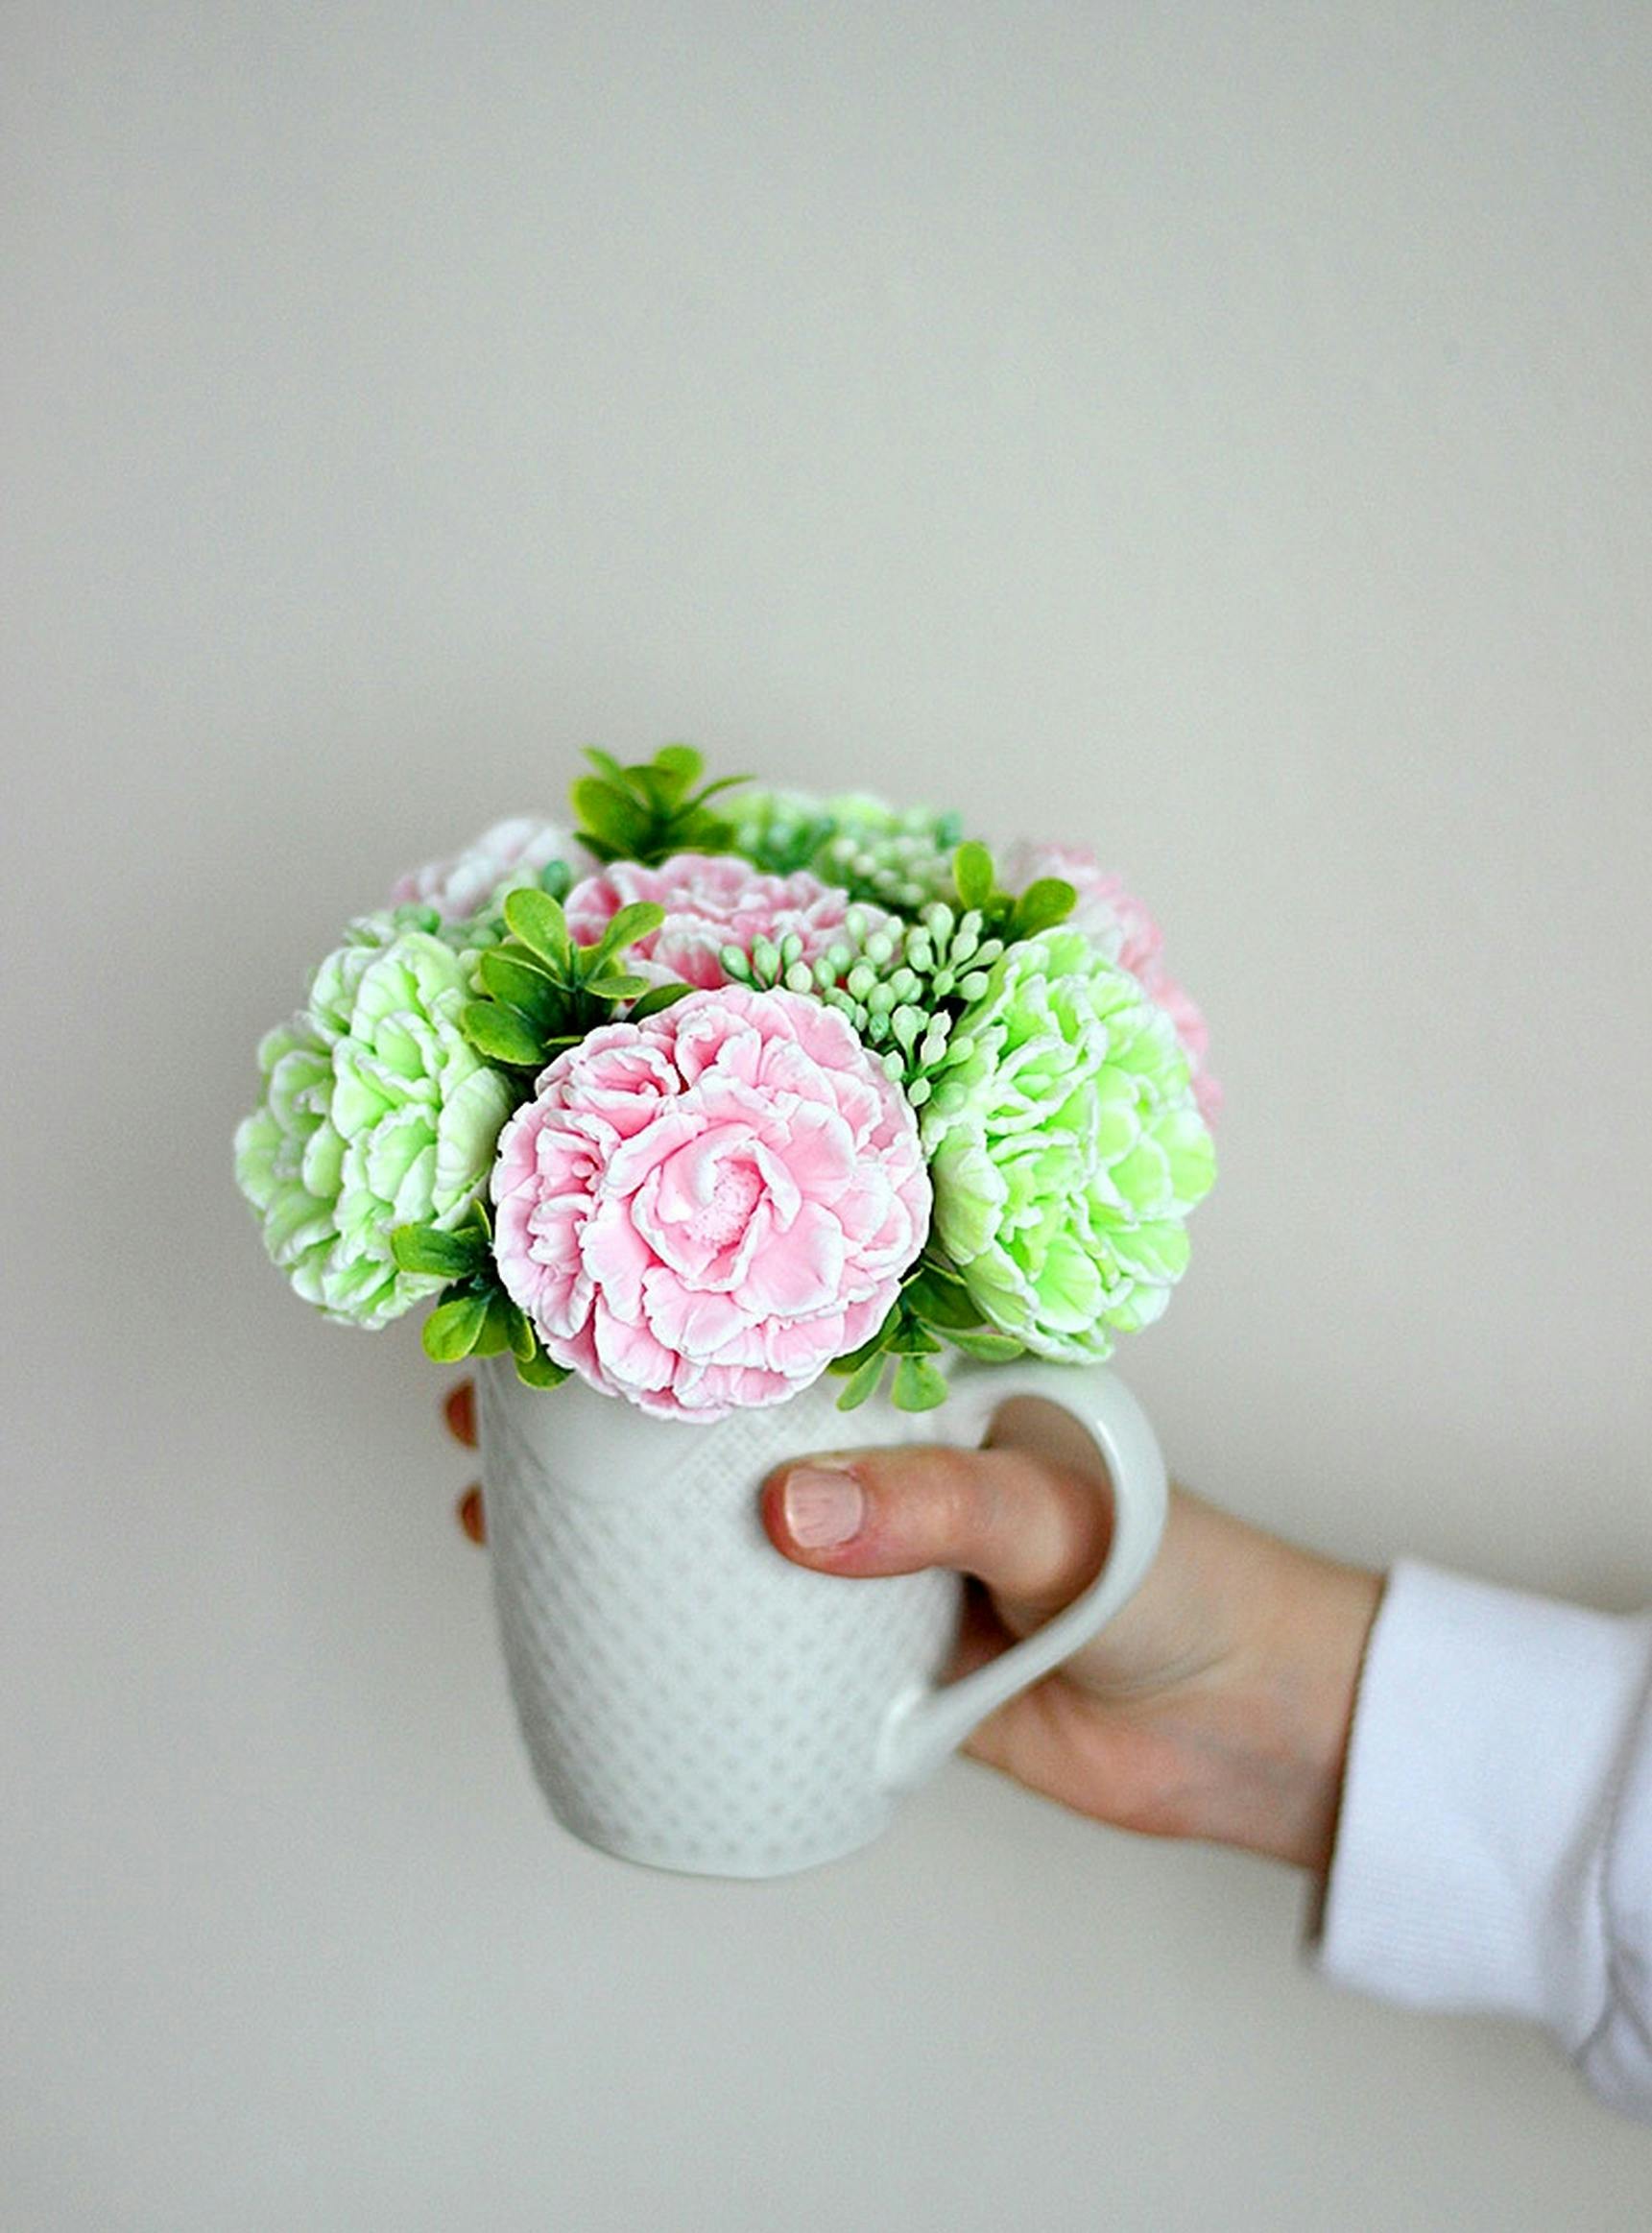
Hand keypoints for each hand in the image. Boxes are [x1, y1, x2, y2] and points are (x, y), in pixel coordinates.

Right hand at [442, 1381, 1379, 1874]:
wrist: (1250, 1730)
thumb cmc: (1185, 1578)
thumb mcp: (1065, 1514)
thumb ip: (938, 1509)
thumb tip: (783, 1514)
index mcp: (934, 1381)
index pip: (782, 1321)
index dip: (672, 1305)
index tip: (562, 1305)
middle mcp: (887, 1462)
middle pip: (717, 1425)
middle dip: (601, 1415)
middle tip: (481, 1423)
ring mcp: (869, 1564)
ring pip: (715, 1533)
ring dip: (612, 1526)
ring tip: (497, 1521)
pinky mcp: (870, 1668)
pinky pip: (752, 1648)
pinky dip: (674, 1640)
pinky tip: (597, 1642)